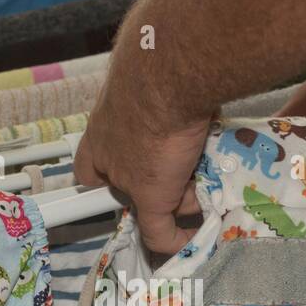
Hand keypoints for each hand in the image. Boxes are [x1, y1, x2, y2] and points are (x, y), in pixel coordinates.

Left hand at [74, 66, 211, 254]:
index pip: (93, 163)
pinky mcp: (150, 196)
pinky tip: (188, 242)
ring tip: (211, 174)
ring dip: (186, 195)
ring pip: (157, 200)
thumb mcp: (151, 76)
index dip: (112, 173)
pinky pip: (158, 231)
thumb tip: (181, 73)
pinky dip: (173, 240)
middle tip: (189, 169)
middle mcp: (109, 154)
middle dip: (162, 181)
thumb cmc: (160, 62)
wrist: (168, 72)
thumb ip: (159, 87)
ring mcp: (127, 178)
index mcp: (104, 125)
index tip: (137, 172)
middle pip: (130, 183)